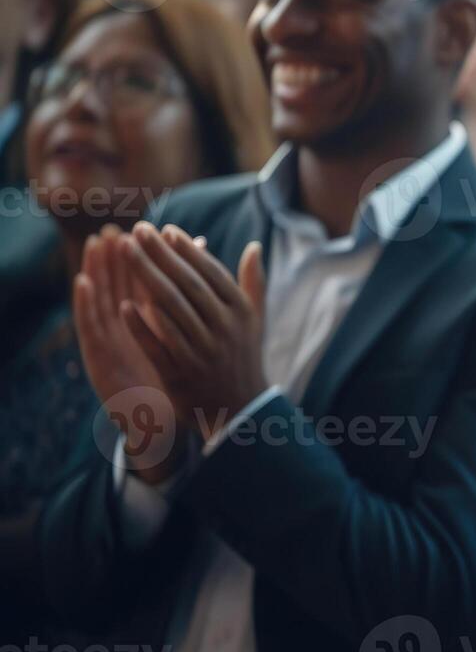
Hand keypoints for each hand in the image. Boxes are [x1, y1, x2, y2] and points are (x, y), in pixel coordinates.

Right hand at [72, 225, 180, 481]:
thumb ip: (196, 303)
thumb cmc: (181, 378)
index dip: (145, 258)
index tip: (145, 228)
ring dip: (96, 272)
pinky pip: (90, 330)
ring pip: (99, 302)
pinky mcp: (99, 362)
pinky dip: (85, 305)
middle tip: (113, 228)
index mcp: (150, 325)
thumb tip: (214, 269)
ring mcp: (112, 346)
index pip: (145, 284)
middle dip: (117, 259)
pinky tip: (85, 284)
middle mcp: (129, 333)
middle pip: (119, 289)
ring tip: (95, 245)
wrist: (171, 424)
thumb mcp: (189, 338)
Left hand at [119, 223, 267, 441]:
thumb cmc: (243, 357)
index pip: (211, 274)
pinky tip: (124, 305)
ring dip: (146, 279)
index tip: (165, 230)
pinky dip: (142, 326)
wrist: (240, 409)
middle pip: (187, 285)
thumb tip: (254, 246)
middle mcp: (223, 330)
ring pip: (170, 310)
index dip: (187, 251)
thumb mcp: (255, 319)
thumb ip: (253, 282)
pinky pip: (158, 346)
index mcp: (240, 312)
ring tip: (125, 255)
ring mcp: (201, 352)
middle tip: (138, 232)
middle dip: (160, 256)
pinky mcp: (180, 374)